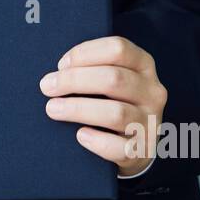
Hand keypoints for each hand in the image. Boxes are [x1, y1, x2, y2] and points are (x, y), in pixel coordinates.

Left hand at [39, 36, 166, 177]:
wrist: (136, 145)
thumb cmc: (113, 101)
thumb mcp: (113, 78)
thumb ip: (93, 68)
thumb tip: (57, 72)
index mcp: (144, 65)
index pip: (117, 49)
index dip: (84, 54)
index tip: (61, 65)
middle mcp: (152, 92)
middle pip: (113, 78)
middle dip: (74, 80)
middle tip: (47, 86)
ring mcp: (150, 122)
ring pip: (116, 113)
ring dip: (78, 109)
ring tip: (53, 109)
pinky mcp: (142, 150)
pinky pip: (119, 148)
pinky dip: (97, 142)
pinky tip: (80, 136)